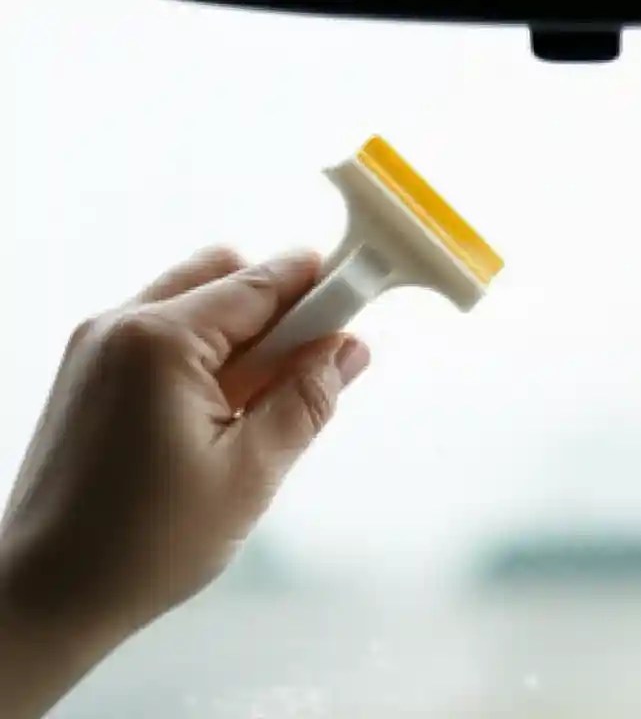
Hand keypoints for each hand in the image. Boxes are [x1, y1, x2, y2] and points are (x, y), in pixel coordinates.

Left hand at [0, 247, 369, 717]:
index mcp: (159, 341)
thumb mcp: (251, 473)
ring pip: (192, 302)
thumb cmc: (146, 544)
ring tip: (263, 405)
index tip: (362, 290)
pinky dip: (204, 354)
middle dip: (278, 307)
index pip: (258, 284)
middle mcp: (118, 326)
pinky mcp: (86, 375)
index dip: (319, 286)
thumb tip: (348, 350)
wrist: (48, 595)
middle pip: (221, 276)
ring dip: (242, 333)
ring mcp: (95, 348)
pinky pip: (161, 335)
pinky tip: (221, 415)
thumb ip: (306, 400)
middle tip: (313, 365)